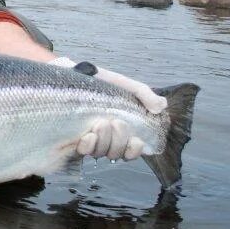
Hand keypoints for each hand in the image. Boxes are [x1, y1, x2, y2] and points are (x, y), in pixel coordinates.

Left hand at [51, 57, 166, 160]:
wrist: (67, 74)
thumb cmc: (95, 81)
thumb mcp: (121, 83)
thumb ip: (142, 93)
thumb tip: (161, 106)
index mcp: (118, 129)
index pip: (130, 150)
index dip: (134, 151)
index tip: (137, 141)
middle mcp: (103, 138)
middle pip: (117, 153)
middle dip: (119, 141)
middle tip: (116, 123)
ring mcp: (87, 139)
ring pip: (101, 154)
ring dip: (105, 142)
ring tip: (100, 124)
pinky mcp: (70, 139)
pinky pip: (83, 152)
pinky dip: (88, 146)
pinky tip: (88, 135)